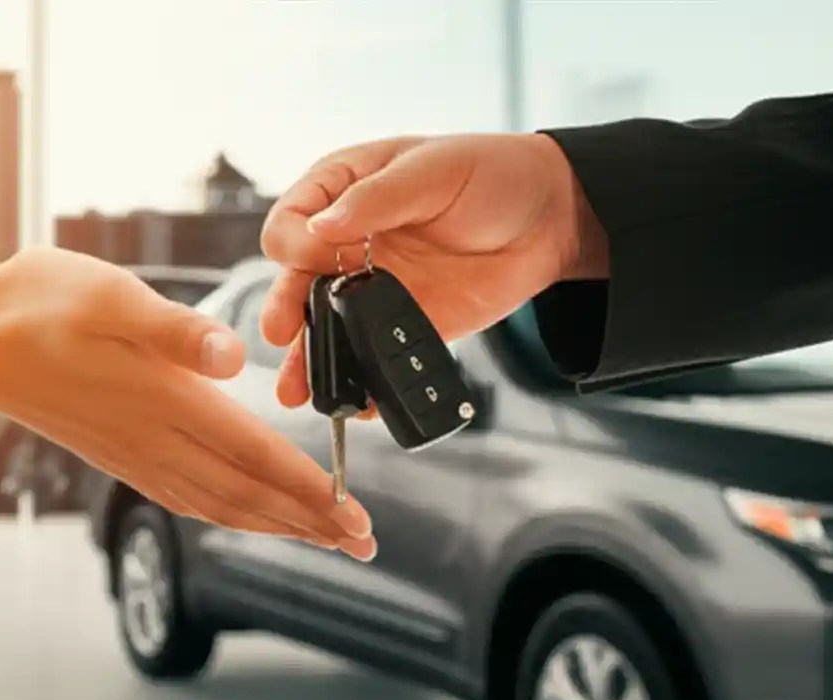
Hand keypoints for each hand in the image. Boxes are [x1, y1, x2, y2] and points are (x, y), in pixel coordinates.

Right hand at [0, 247, 375, 560]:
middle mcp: (153, 437)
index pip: (255, 456)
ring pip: (217, 504)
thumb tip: (234, 358)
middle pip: (245, 496)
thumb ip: (175, 329)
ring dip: (272, 524)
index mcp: (164, 397)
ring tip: (315, 537)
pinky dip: (225, 513)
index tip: (354, 517)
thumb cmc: (39, 304)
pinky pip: (184, 497)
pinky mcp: (116, 451)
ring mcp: (133, 451)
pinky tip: (238, 512)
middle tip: (359, 544)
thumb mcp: (109, 294)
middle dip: (308, 523)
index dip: (309, 490)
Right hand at [259, 133, 607, 407]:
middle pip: (295, 279)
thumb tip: (322, 225)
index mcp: (341, 190)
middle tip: (281, 331)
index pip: (291, 219)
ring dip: (309, 358)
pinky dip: (363, 380)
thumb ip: (376, 198)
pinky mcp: (402, 323)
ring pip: (323, 326)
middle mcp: (346, 241)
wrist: (551, 219)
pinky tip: (357, 398)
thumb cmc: (492, 173)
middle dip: (283, 307)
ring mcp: (371, 286)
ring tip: (299, 389)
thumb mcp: (433, 169)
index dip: (296, 241)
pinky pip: (371, 356)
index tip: (316, 252)